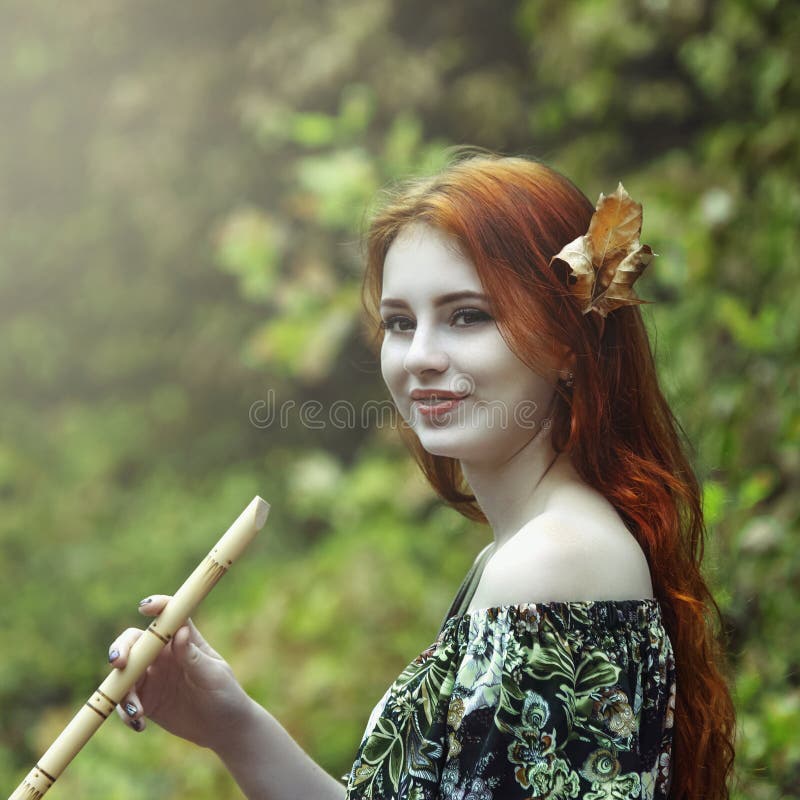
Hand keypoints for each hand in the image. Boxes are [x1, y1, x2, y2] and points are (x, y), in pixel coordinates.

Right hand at [107, 595, 250, 749]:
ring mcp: (152, 677)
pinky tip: (139, 724)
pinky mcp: (144, 700)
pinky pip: (123, 702)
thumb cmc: (225, 694)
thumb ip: (193, 656)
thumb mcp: (212, 675)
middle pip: (135, 641)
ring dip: (122, 690)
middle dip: (121, 648)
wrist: (223, 727)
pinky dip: (124, 712)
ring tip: (136, 712)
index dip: (157, 605)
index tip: (144, 607)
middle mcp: (163, 654)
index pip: (169, 615)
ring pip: (124, 673)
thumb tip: (179, 632)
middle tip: (119, 663)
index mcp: (184, 640)